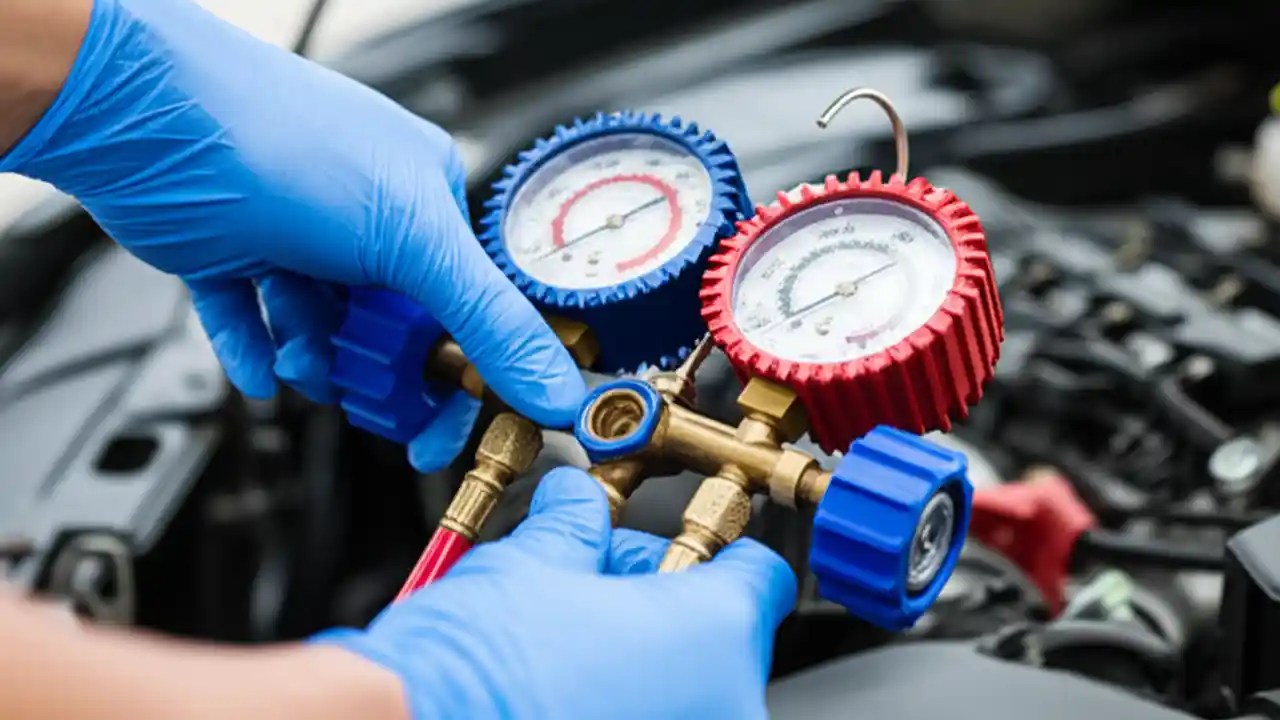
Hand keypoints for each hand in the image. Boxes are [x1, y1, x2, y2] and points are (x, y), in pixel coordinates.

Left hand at [0, 0, 585, 469]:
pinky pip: (253, 318)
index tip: (439, 429)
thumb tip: (553, 385)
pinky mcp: (233, 248)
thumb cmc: (276, 138)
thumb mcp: (411, 243)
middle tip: (360, 395)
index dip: (452, 374)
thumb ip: (489, 323)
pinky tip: (257, 363)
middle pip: (389, 328)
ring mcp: (297, 231)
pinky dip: (255, 348)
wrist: (140, 113)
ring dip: (311, 358)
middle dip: (368, 368)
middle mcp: (364, 213)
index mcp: (424, 197)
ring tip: (299, 356)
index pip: (464, 305)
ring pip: (322, 329)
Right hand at [315, 468, 796, 719]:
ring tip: (565, 644)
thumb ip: (575, 524)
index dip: (713, 547)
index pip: (758, 573)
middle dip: (654, 602)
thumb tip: (577, 507)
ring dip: (637, 661)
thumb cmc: (475, 668)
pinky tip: (563, 690)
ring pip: (685, 689)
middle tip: (592, 587)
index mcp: (716, 638)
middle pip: (715, 634)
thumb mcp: (532, 560)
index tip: (680, 545)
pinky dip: (621, 706)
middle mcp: (725, 708)